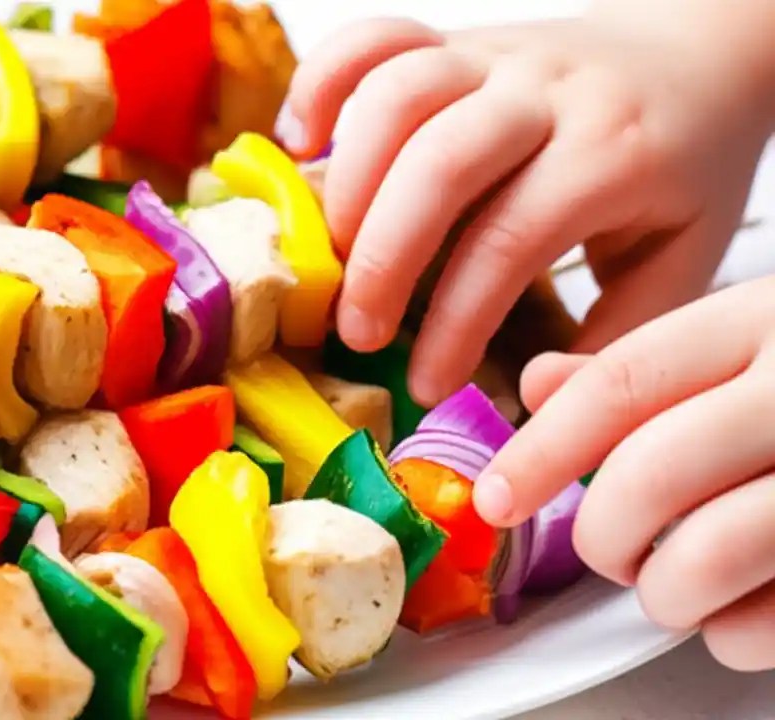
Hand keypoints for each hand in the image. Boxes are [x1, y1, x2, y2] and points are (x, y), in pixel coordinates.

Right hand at [279, 14, 771, 406]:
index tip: (427, 385)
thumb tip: (532, 396)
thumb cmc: (684, 172)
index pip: (510, 242)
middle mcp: (547, 92)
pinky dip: (323, 82)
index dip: (455, 324)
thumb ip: (615, 338)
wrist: (700, 57)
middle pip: (438, 163)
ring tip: (328, 257)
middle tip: (358, 332)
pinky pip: (375, 38)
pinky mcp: (455, 39)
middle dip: (381, 260)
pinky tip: (304, 142)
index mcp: (613, 153)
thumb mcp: (681, 265)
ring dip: (346, 186)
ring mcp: (495, 55)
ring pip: (395, 97)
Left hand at [476, 276, 774, 670]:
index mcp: (767, 322)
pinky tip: (744, 606)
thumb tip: (542, 382)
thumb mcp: (759, 337)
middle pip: (646, 478)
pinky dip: (733, 633)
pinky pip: (762, 626)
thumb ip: (654, 364)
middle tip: (610, 545)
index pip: (620, 385)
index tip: (493, 496)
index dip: (539, 450)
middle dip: (602, 533)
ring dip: (664, 591)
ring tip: (677, 581)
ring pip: (700, 560)